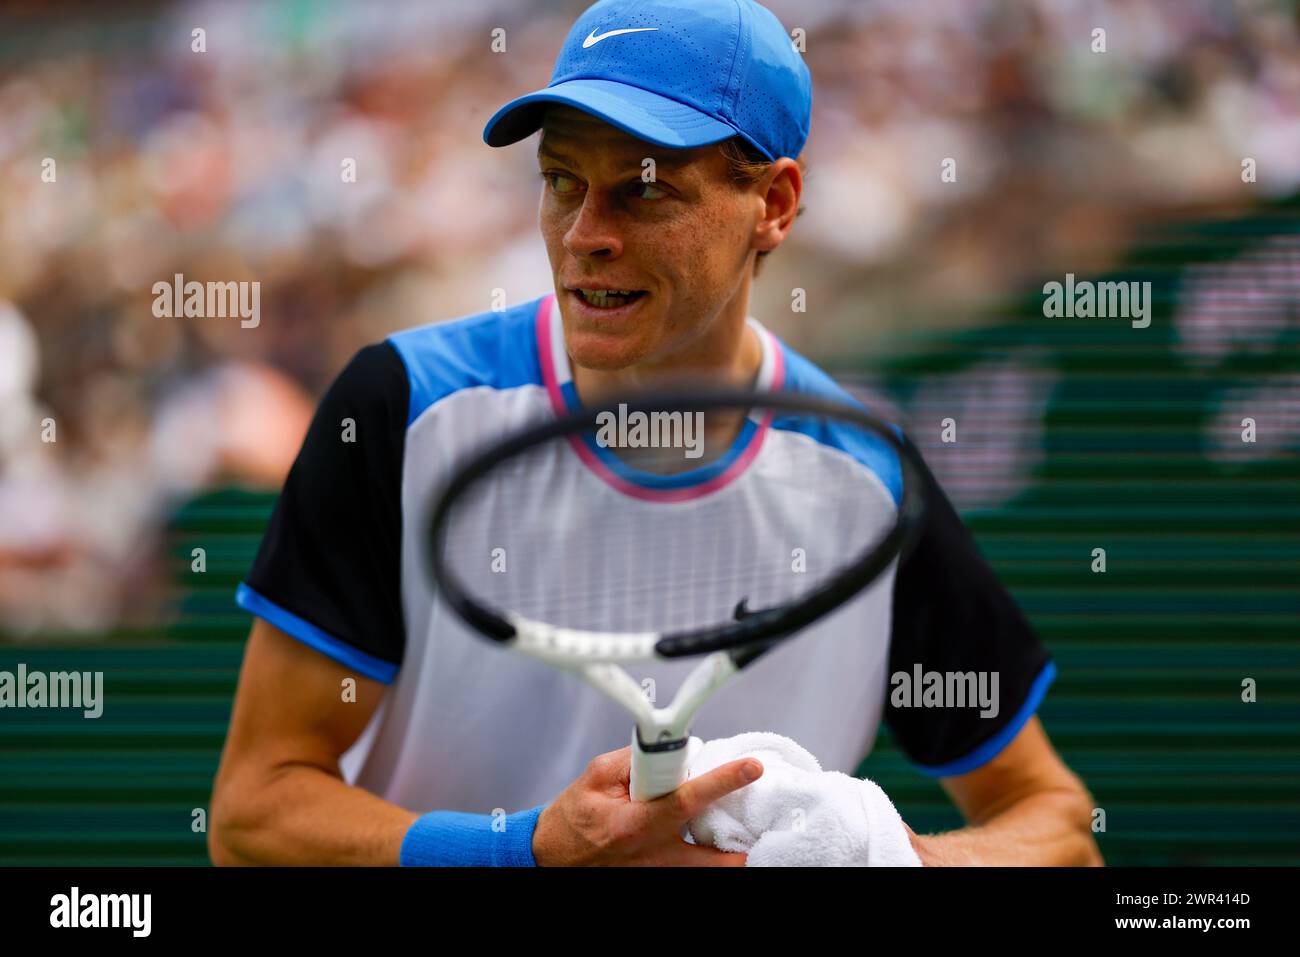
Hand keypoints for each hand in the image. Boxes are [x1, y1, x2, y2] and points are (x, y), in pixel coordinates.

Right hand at [532, 745, 762, 865]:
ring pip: (706, 871)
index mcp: (638, 823)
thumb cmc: (572, 819)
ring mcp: (656, 872)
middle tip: (766, 832)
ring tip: (749, 841)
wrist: (550, 857)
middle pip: (714, 860)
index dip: (724, 780)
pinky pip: (689, 872)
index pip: (689, 798)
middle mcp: (654, 854)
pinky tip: (716, 847)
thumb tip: (670, 750)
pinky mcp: (655, 878)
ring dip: (729, 858)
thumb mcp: (597, 776)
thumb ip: (635, 761)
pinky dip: (705, 859)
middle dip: (744, 850)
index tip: (752, 767)